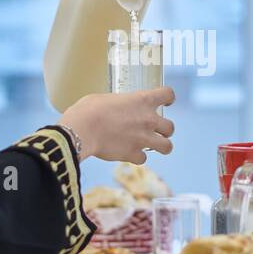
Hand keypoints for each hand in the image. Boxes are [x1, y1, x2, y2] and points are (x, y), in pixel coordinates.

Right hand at [59, 87, 174, 163]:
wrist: (82, 130)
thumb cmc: (89, 110)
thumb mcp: (106, 98)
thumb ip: (119, 104)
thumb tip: (116, 109)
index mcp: (142, 100)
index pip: (168, 94)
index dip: (168, 98)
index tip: (166, 102)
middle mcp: (148, 119)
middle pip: (170, 127)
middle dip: (164, 130)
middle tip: (154, 130)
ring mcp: (143, 139)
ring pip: (167, 147)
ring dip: (161, 146)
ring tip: (152, 146)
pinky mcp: (133, 154)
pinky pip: (143, 159)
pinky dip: (137, 157)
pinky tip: (128, 153)